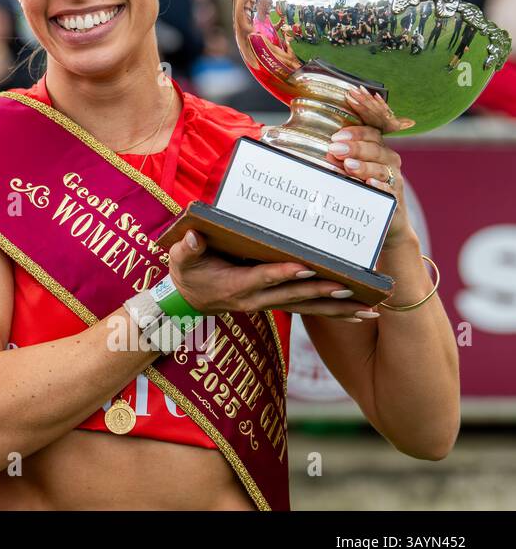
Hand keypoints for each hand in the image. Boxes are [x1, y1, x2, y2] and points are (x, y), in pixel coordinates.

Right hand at [167, 231, 370, 320]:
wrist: (188, 300)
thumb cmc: (186, 272)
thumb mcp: (180, 258)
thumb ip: (187, 248)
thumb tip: (193, 235)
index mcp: (235, 285)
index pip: (263, 278)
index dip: (284, 273)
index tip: (306, 266)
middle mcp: (256, 299)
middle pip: (293, 296)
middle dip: (321, 292)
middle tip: (348, 288)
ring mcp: (267, 304)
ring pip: (306, 307)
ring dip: (337, 309)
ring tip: (368, 309)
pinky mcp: (276, 304)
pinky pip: (308, 309)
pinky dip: (334, 312)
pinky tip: (359, 313)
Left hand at [328, 87, 412, 245]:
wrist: (385, 221)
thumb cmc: (359, 188)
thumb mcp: (344, 169)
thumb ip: (329, 156)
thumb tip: (284, 140)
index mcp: (376, 148)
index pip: (370, 132)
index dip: (355, 132)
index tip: (335, 136)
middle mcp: (387, 160)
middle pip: (375, 148)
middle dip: (355, 147)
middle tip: (334, 149)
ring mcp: (393, 179)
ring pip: (382, 168)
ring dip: (364, 166)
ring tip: (348, 166)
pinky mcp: (395, 198)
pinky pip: (390, 190)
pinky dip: (380, 186)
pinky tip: (370, 184)